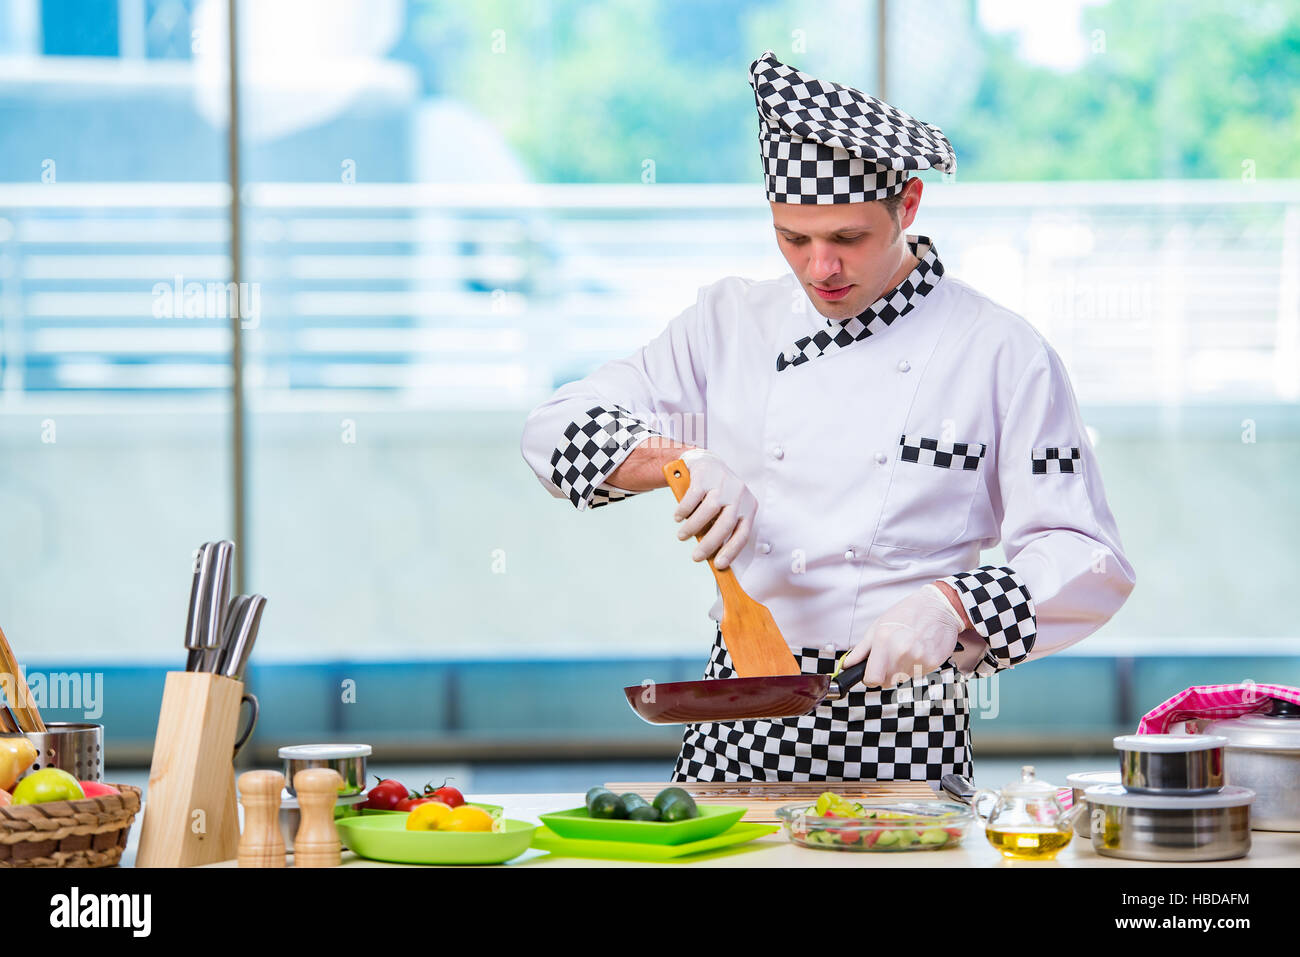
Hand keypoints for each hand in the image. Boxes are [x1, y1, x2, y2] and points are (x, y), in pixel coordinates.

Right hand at [672, 449, 756, 569]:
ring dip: (692, 528)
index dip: (731, 551)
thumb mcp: (727, 510)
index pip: (742, 534)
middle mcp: (739, 494)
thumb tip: (712, 555)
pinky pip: (692, 497)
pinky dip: (684, 510)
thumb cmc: (718, 494)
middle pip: (725, 525)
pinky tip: (678, 518)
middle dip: (709, 544)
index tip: (718, 565)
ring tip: (682, 536)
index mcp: (748, 506)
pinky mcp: (705, 475)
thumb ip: (722, 528)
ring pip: (707, 511)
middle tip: (696, 557)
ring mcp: (722, 484)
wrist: (708, 463)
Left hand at [843, 585, 963, 687]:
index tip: (871, 673)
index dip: (870, 678)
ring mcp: (918, 658)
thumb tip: (847, 665)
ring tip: (907, 649)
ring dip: (901, 669)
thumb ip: (861, 649)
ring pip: (902, 678)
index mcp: (883, 640)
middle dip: (885, 673)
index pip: (872, 679)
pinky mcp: (932, 662)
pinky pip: (917, 674)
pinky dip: (916, 666)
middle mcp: (900, 651)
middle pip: (887, 681)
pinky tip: (918, 650)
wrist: (938, 606)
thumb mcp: (878, 625)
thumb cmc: (907, 613)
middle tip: (891, 656)